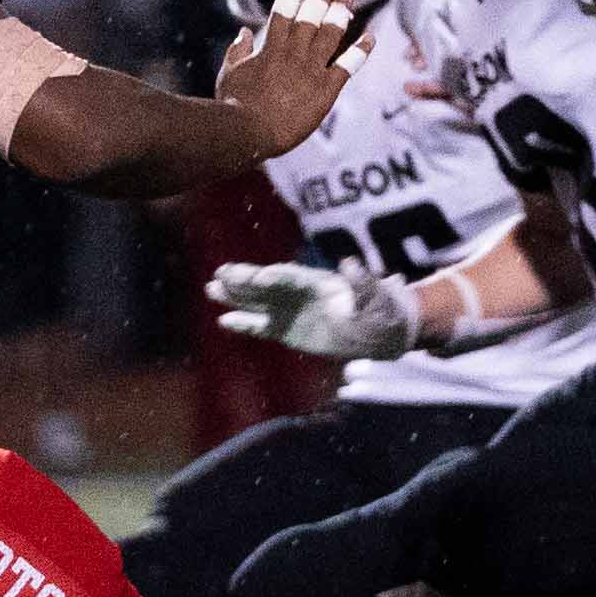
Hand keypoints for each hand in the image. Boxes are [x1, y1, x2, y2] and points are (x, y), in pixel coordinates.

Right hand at [209, 258, 421, 359]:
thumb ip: (364, 284)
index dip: (277, 276)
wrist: (381, 333)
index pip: (293, 277)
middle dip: (246, 279)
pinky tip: (224, 320)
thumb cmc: (383, 313)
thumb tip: (351, 263)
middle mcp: (299, 294)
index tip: (260, 277)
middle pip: (267, 284)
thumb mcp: (379, 300)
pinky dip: (244, 323)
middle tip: (222, 273)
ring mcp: (291, 311)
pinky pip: (261, 326)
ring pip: (258, 301)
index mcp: (319, 284)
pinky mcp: (287, 330)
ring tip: (212, 287)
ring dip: (236, 295)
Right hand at [213, 0, 370, 156]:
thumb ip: (237, 52)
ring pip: (330, 32)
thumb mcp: (228, 74)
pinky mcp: (326, 89)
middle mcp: (293, 53)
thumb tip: (243, 33)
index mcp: (270, 47)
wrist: (248, 133)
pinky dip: (360, 50)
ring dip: (341, 10)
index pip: (285, 9)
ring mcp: (311, 69)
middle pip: (312, 14)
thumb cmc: (233, 106)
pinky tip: (370, 37)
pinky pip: (348, 65)